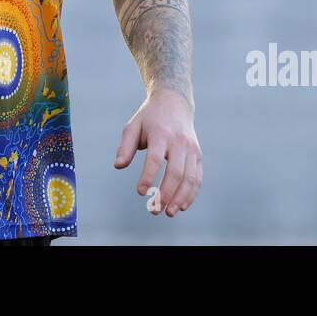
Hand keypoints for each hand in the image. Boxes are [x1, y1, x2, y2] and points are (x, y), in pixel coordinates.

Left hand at [113, 90, 201, 216]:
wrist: (174, 103)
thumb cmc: (149, 118)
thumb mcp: (133, 126)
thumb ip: (125, 146)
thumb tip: (118, 166)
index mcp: (161, 134)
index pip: (155, 158)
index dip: (148, 177)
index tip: (140, 192)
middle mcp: (179, 142)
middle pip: (175, 172)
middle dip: (165, 194)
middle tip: (154, 210)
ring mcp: (191, 149)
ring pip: (190, 178)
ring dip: (180, 198)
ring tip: (168, 212)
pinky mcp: (198, 155)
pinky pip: (197, 178)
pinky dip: (191, 194)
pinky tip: (181, 206)